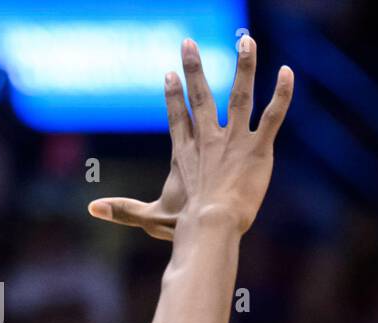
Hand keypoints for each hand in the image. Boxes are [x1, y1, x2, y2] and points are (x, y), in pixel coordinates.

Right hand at [88, 35, 293, 237]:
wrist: (211, 223)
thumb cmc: (183, 225)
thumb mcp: (151, 217)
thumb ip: (123, 210)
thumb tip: (91, 210)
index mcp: (186, 153)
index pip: (177, 119)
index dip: (173, 96)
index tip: (168, 75)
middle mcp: (209, 139)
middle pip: (202, 97)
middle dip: (194, 69)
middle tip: (188, 43)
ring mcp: (234, 140)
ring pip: (240, 96)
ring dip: (244, 67)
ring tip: (247, 41)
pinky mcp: (257, 148)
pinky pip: (272, 116)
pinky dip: (281, 95)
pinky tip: (287, 72)